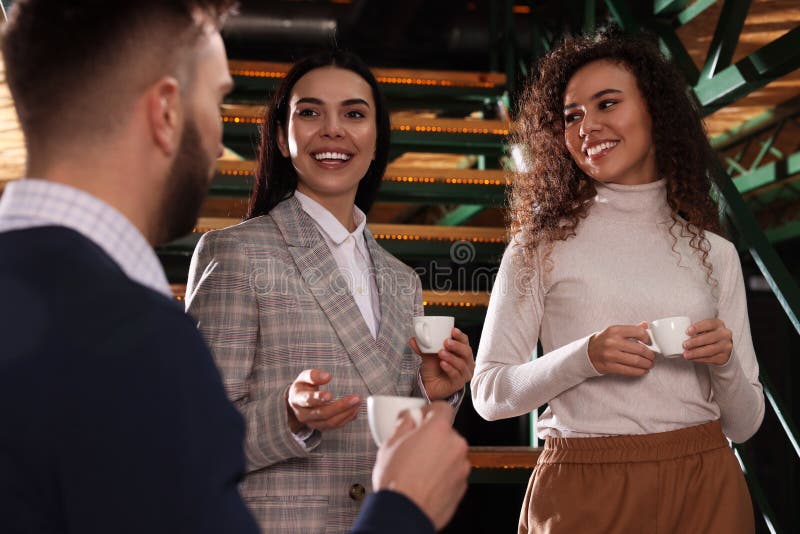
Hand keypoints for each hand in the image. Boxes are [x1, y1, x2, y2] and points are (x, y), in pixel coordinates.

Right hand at [285, 369, 360, 433]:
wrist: (298, 402)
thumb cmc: (303, 387)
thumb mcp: (304, 377)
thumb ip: (314, 375)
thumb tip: (327, 376)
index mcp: (297, 399)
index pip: (308, 400)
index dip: (319, 398)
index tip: (330, 395)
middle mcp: (303, 414)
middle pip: (322, 413)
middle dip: (340, 406)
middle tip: (355, 398)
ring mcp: (312, 423)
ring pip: (330, 422)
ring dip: (346, 413)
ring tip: (357, 403)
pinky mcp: (321, 427)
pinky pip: (335, 426)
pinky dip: (347, 418)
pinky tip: (355, 409)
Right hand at [372, 402, 469, 529]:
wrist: (403, 514)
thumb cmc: (397, 481)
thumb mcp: (390, 444)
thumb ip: (404, 424)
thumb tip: (408, 417)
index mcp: (439, 430)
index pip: (442, 408)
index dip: (429, 410)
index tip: (421, 416)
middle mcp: (455, 446)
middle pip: (446, 433)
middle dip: (431, 437)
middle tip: (413, 446)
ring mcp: (461, 467)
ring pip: (449, 454)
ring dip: (437, 456)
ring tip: (417, 469)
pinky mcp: (462, 486)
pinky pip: (452, 472)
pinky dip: (441, 474)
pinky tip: (424, 481)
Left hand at [412, 328, 474, 400]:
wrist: (430, 385)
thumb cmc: (434, 368)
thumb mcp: (428, 355)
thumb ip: (422, 347)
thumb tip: (413, 339)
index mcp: (461, 352)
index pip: (464, 341)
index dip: (460, 335)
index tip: (453, 330)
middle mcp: (466, 362)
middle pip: (466, 352)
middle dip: (457, 346)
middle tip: (446, 342)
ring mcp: (464, 373)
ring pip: (462, 364)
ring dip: (451, 357)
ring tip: (441, 353)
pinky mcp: (459, 383)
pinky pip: (456, 375)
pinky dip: (449, 368)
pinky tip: (443, 364)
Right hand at [588, 322, 655, 376]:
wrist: (587, 352)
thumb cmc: (603, 341)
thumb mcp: (614, 331)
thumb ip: (630, 329)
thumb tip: (645, 326)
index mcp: (615, 330)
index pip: (638, 332)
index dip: (647, 338)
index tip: (649, 343)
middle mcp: (612, 342)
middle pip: (640, 349)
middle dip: (650, 355)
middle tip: (652, 356)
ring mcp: (610, 355)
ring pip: (636, 361)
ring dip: (646, 364)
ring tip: (648, 364)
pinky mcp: (609, 366)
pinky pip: (629, 370)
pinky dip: (639, 371)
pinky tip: (642, 370)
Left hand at [683, 318, 731, 364]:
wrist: (723, 347)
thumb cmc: (709, 335)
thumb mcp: (705, 329)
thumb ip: (696, 330)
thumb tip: (676, 334)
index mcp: (718, 324)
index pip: (709, 324)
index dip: (698, 327)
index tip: (687, 331)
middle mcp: (724, 334)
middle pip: (710, 338)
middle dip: (695, 342)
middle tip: (684, 345)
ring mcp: (726, 346)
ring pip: (710, 350)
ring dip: (696, 352)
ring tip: (686, 354)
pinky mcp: (724, 357)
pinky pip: (711, 358)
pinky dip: (699, 359)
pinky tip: (692, 358)